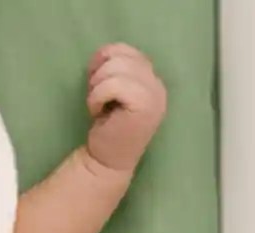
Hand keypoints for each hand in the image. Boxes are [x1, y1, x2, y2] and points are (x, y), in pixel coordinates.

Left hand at [85, 44, 167, 171]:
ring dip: (97, 88)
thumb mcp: (112, 90)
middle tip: (98, 99)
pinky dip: (97, 97)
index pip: (126, 50)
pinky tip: (99, 113)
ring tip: (99, 106)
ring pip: (116, 69)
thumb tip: (103, 54)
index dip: (103, 61)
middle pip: (121, 56)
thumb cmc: (107, 126)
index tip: (96, 85)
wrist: (107, 160)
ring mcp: (154, 94)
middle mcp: (158, 84)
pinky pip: (113, 84)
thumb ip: (116, 69)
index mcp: (151, 78)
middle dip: (99, 75)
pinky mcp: (145, 105)